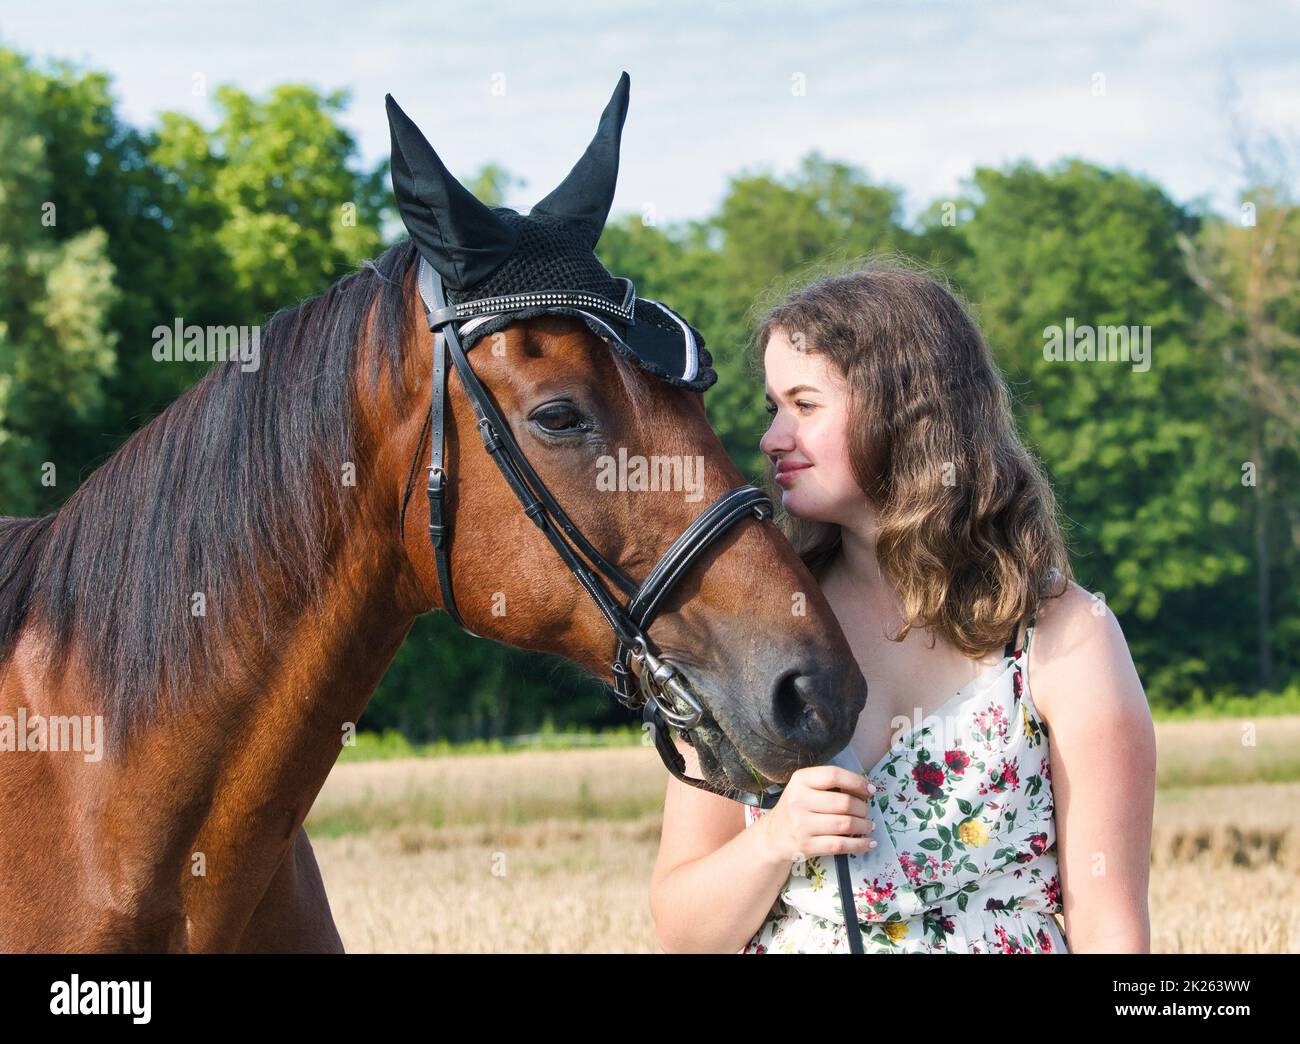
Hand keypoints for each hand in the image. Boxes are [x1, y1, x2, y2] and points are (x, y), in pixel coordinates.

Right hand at [756, 765, 876, 866]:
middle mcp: (799, 801)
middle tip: (865, 811)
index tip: (870, 790)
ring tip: (868, 825)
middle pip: (844, 802)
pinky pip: (840, 845)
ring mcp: (801, 825)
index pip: (833, 775)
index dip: (857, 781)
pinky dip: (860, 845)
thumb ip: (829, 784)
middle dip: (862, 808)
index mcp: (800, 780)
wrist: (773, 836)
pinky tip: (868, 843)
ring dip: (864, 825)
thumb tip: (865, 790)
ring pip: (845, 824)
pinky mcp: (807, 845)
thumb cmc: (796, 808)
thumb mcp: (805, 788)